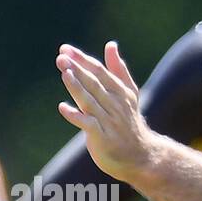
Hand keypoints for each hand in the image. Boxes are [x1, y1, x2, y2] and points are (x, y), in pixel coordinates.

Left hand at [56, 41, 157, 183]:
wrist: (140, 156)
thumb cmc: (128, 122)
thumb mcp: (128, 93)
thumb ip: (118, 69)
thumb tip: (110, 44)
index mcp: (120, 91)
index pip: (99, 71)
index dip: (82, 59)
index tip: (65, 49)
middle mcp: (115, 104)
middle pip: (94, 83)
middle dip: (77, 69)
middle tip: (61, 58)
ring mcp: (109, 121)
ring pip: (90, 101)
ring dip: (76, 87)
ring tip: (64, 74)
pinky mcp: (102, 138)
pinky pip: (88, 124)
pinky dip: (76, 116)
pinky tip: (63, 107)